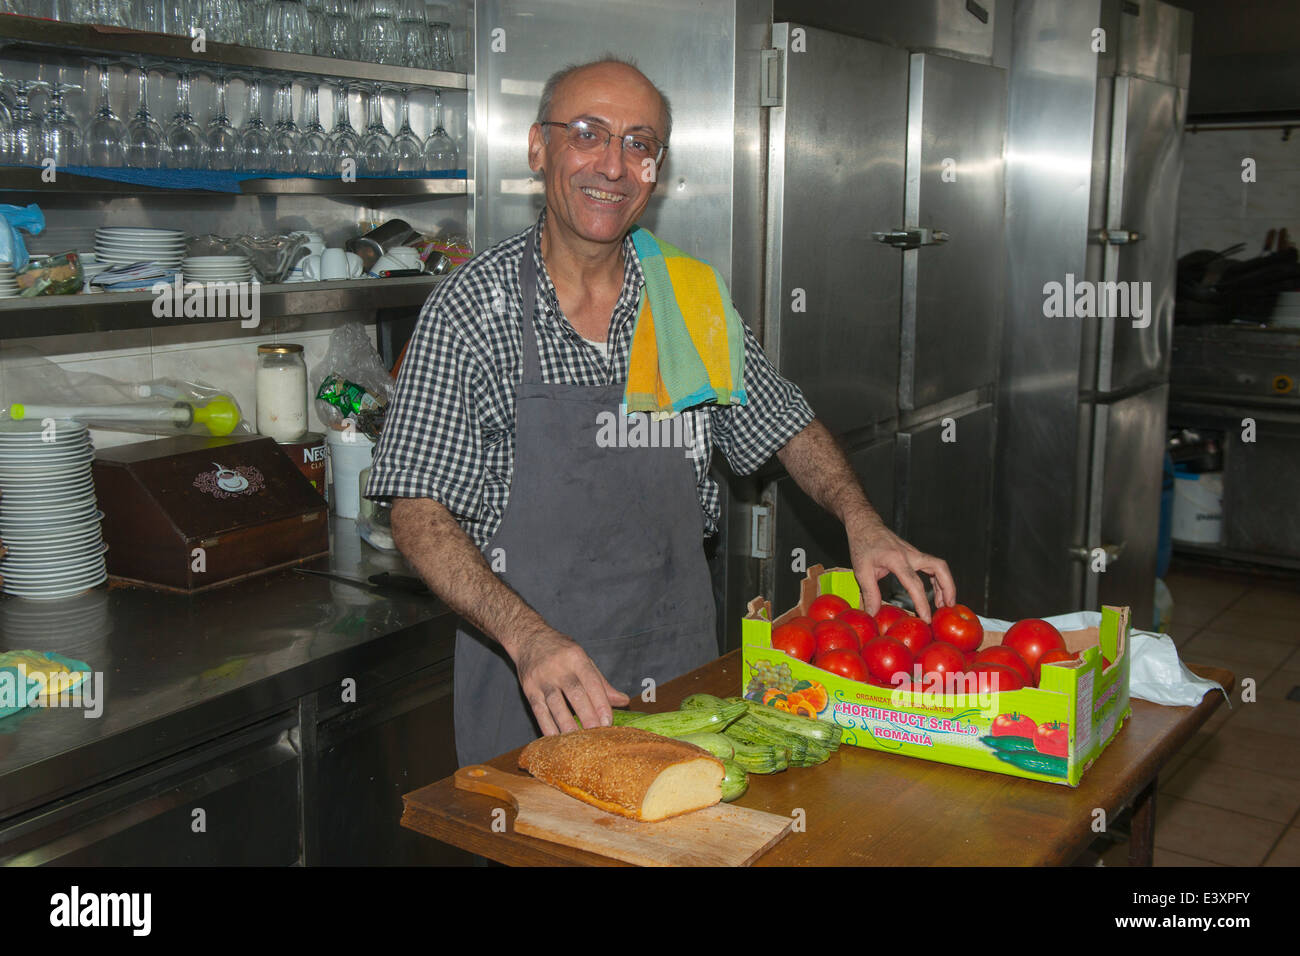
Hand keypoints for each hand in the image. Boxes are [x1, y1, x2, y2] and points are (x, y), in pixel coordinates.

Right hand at [510, 626, 630, 735]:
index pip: (591, 681)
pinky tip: (556, 740)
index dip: (600, 702)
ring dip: (567, 723)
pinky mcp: (528, 689)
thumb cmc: (561, 651)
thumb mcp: (583, 659)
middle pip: (574, 693)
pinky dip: (547, 726)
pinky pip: (538, 710)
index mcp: (576, 657)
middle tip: (596, 733)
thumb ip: (601, 683)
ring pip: (555, 704)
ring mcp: (542, 679)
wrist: (528, 638)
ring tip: (577, 741)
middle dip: (586, 714)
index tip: (608, 721)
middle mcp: (559, 667)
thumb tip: (624, 701)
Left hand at [846, 516, 955, 622]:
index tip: (926, 617)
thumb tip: (873, 613)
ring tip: (944, 604)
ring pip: (939, 566)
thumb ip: (870, 593)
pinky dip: (937, 579)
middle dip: (948, 588)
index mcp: (896, 559)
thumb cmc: (862, 543)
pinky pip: (932, 565)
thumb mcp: (861, 570)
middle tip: (948, 606)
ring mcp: (914, 553)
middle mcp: (910, 554)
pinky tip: (935, 592)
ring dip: (945, 584)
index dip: (922, 602)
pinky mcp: (914, 554)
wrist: (865, 525)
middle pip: (939, 568)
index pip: (914, 583)